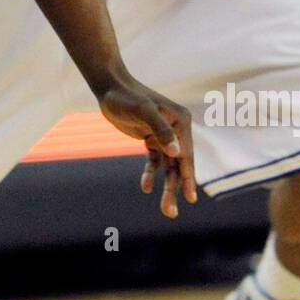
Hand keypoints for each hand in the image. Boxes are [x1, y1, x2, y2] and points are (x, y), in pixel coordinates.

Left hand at [99, 76, 196, 218]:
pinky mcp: (151, 138)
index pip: (186, 154)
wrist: (109, 87)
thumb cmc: (125, 97)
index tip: (190, 198)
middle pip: (178, 164)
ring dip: (166, 187)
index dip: (188, 177)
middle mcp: (176, 129)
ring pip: (168, 166)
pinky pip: (155, 162)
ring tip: (166, 210)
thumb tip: (177, 154)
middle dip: (176, 188)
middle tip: (171, 212)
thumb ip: (160, 129)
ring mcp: (164, 134)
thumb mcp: (142, 111)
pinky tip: (146, 187)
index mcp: (181, 121)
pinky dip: (151, 174)